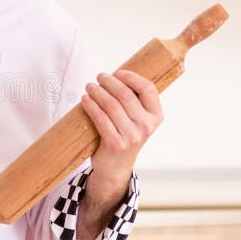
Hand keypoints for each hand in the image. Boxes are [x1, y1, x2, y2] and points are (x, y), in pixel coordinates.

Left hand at [80, 69, 162, 187]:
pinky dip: (91, 106)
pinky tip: (85, 99)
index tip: (118, 72)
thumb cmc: (124, 135)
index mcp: (155, 116)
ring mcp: (132, 136)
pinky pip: (100, 118)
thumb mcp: (137, 120)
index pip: (148, 89)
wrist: (116, 167)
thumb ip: (134, 101)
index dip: (132, 77)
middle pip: (126, 95)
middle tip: (99, 76)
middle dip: (109, 82)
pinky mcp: (115, 143)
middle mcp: (146, 126)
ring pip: (111, 105)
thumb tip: (116, 76)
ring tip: (90, 86)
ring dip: (97, 92)